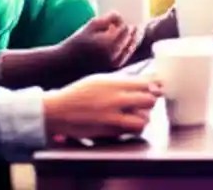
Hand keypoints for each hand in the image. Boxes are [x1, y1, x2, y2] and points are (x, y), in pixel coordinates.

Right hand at [43, 75, 161, 139]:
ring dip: (143, 118)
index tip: (154, 89)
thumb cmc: (80, 93)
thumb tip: (147, 81)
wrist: (58, 111)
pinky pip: (129, 131)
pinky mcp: (108, 132)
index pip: (147, 84)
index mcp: (114, 83)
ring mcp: (112, 117)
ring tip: (137, 115)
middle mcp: (115, 99)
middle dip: (151, 102)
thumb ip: (122, 82)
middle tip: (145, 103)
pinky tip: (126, 124)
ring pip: (143, 120)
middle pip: (149, 101)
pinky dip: (132, 128)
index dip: (154, 87)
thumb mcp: (100, 80)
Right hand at [60, 12, 139, 72]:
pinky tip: (126, 45)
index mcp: (108, 43)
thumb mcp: (90, 26)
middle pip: (130, 40)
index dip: (125, 24)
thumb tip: (120, 17)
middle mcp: (113, 55)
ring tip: (132, 34)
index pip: (125, 30)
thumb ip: (107, 19)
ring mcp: (113, 64)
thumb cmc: (77, 42)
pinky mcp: (111, 70)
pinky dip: (127, 50)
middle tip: (132, 26)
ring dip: (132, 40)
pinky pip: (124, 58)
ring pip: (129, 50)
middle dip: (132, 32)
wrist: (66, 63)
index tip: (122, 21)